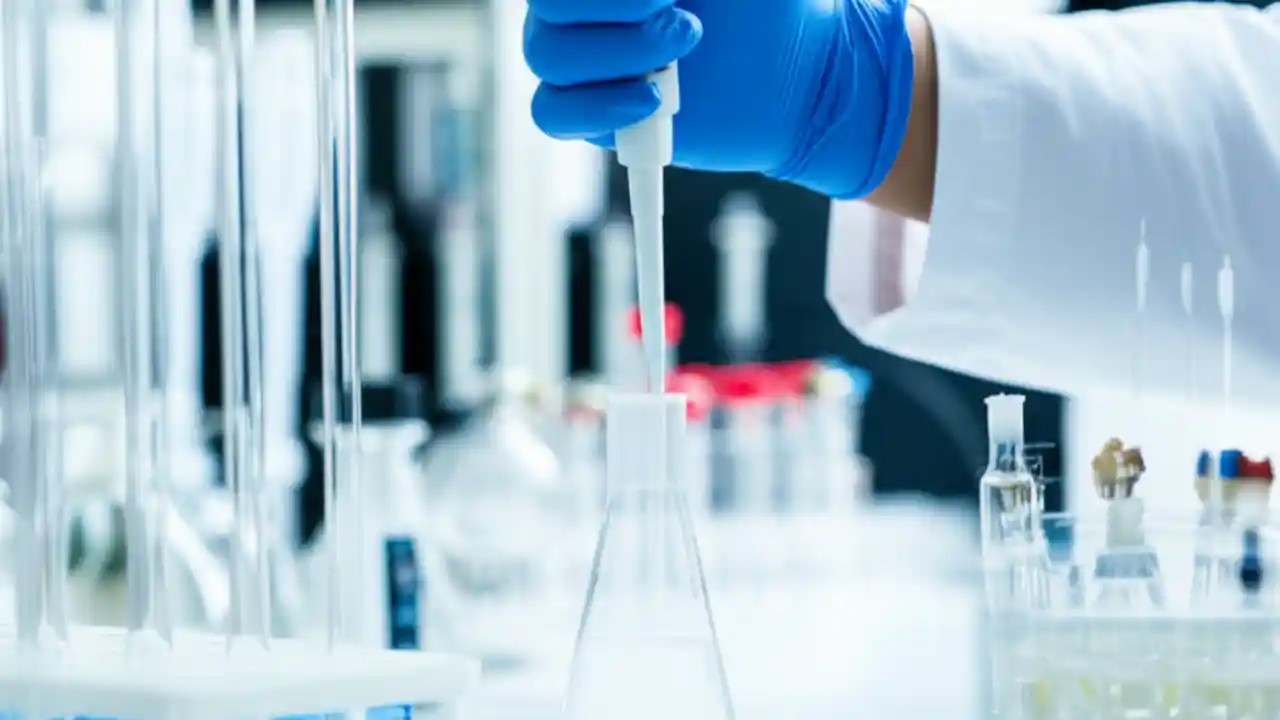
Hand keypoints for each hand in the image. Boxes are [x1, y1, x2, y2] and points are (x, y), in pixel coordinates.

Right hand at [523, 0, 916, 198]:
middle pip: (548, 7)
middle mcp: (580, 9)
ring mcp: (581, 60)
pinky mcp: (592, 114)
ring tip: (685, 50)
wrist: (796, 77)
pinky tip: (651, 101)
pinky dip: (596, 108)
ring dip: (619, 53)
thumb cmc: (763, 10)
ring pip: (547, 56)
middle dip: (618, 12)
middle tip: (686, 22)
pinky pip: (551, 114)